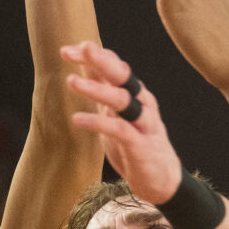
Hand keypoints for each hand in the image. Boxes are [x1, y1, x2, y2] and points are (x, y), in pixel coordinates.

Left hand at [61, 42, 183, 206]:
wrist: (161, 179)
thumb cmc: (135, 142)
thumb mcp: (116, 113)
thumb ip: (104, 88)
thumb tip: (85, 62)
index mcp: (135, 93)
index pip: (115, 66)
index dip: (93, 56)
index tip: (67, 50)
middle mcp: (142, 102)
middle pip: (123, 75)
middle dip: (102, 60)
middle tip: (82, 49)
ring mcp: (143, 123)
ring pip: (122, 100)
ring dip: (96, 89)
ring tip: (71, 82)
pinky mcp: (140, 145)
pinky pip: (119, 130)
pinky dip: (97, 123)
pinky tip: (77, 120)